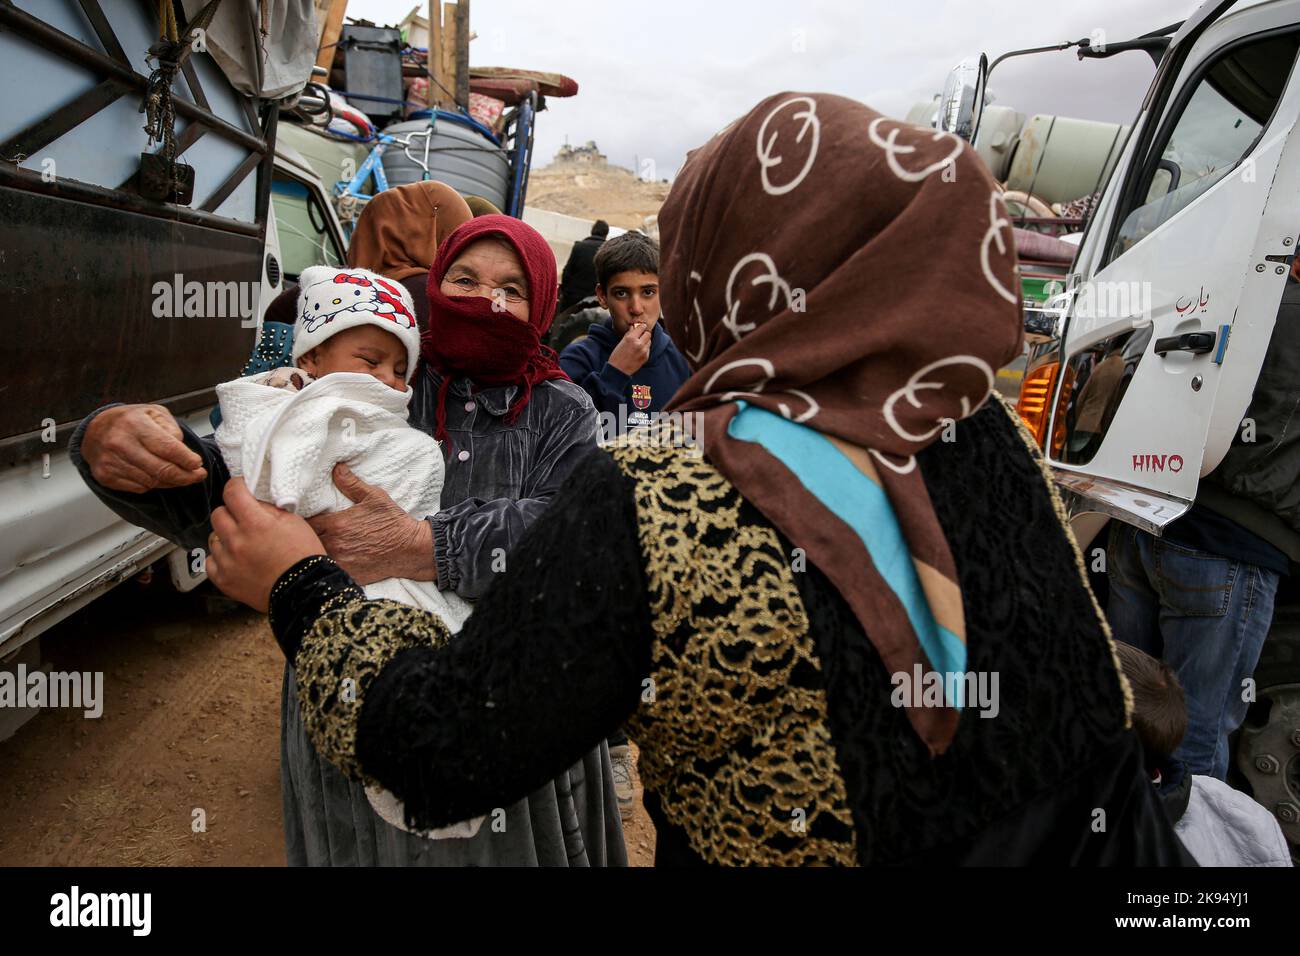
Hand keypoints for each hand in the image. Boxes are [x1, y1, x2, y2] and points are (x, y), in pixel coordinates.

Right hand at [81, 404, 207, 492]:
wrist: (94, 431)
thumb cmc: (129, 421)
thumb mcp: (154, 413)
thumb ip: (172, 429)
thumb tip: (184, 452)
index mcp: (135, 424)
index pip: (168, 448)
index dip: (187, 460)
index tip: (198, 464)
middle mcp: (120, 443)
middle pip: (162, 470)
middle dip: (185, 476)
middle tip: (197, 476)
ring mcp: (111, 462)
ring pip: (152, 482)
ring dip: (170, 482)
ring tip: (178, 475)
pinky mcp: (106, 476)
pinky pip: (139, 488)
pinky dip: (152, 484)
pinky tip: (156, 475)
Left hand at [205, 478, 324, 611]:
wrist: (305, 591)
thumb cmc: (303, 556)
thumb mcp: (293, 522)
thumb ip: (268, 509)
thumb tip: (253, 500)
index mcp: (255, 523)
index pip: (232, 492)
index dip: (237, 486)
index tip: (241, 488)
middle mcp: (236, 541)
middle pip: (218, 513)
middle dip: (231, 512)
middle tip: (244, 519)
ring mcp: (227, 562)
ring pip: (213, 537)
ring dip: (225, 536)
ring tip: (242, 543)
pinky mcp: (223, 580)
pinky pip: (211, 561)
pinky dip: (221, 558)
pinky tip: (235, 560)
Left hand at [306, 463, 434, 584]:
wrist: (410, 549)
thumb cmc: (392, 521)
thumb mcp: (374, 497)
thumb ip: (351, 483)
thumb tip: (336, 467)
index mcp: (336, 524)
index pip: (305, 523)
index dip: (300, 521)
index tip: (301, 519)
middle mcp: (334, 545)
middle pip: (306, 542)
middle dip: (304, 537)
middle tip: (304, 534)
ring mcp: (340, 562)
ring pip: (314, 558)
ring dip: (313, 552)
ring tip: (313, 547)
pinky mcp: (348, 575)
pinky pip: (328, 572)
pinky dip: (326, 567)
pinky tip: (328, 562)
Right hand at [607, 322, 651, 375]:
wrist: (618, 370)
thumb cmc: (617, 356)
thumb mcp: (621, 342)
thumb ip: (629, 334)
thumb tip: (634, 327)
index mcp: (631, 338)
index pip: (642, 327)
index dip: (641, 327)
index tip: (640, 328)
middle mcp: (639, 344)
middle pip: (648, 334)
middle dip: (644, 334)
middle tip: (640, 336)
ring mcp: (643, 351)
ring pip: (649, 341)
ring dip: (645, 341)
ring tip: (638, 344)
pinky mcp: (646, 357)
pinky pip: (648, 349)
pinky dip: (645, 349)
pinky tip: (638, 351)